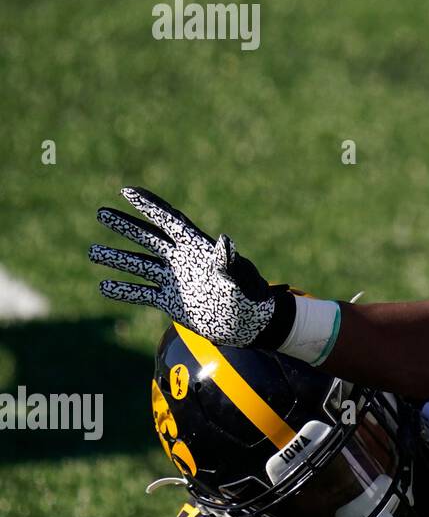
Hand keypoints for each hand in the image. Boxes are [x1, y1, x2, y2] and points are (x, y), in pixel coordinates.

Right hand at [89, 186, 293, 347]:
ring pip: (140, 265)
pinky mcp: (171, 302)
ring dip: (117, 258)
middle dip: (126, 226)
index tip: (126, 191)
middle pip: (149, 238)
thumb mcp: (239, 278)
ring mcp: (175, 280)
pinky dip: (124, 291)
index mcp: (198, 248)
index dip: (149, 205)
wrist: (248, 325)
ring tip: (93, 251)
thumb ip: (228, 262)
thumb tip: (225, 240)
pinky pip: (142, 293)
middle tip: (100, 212)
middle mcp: (183, 261)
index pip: (169, 221)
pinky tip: (105, 285)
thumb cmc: (249, 298)